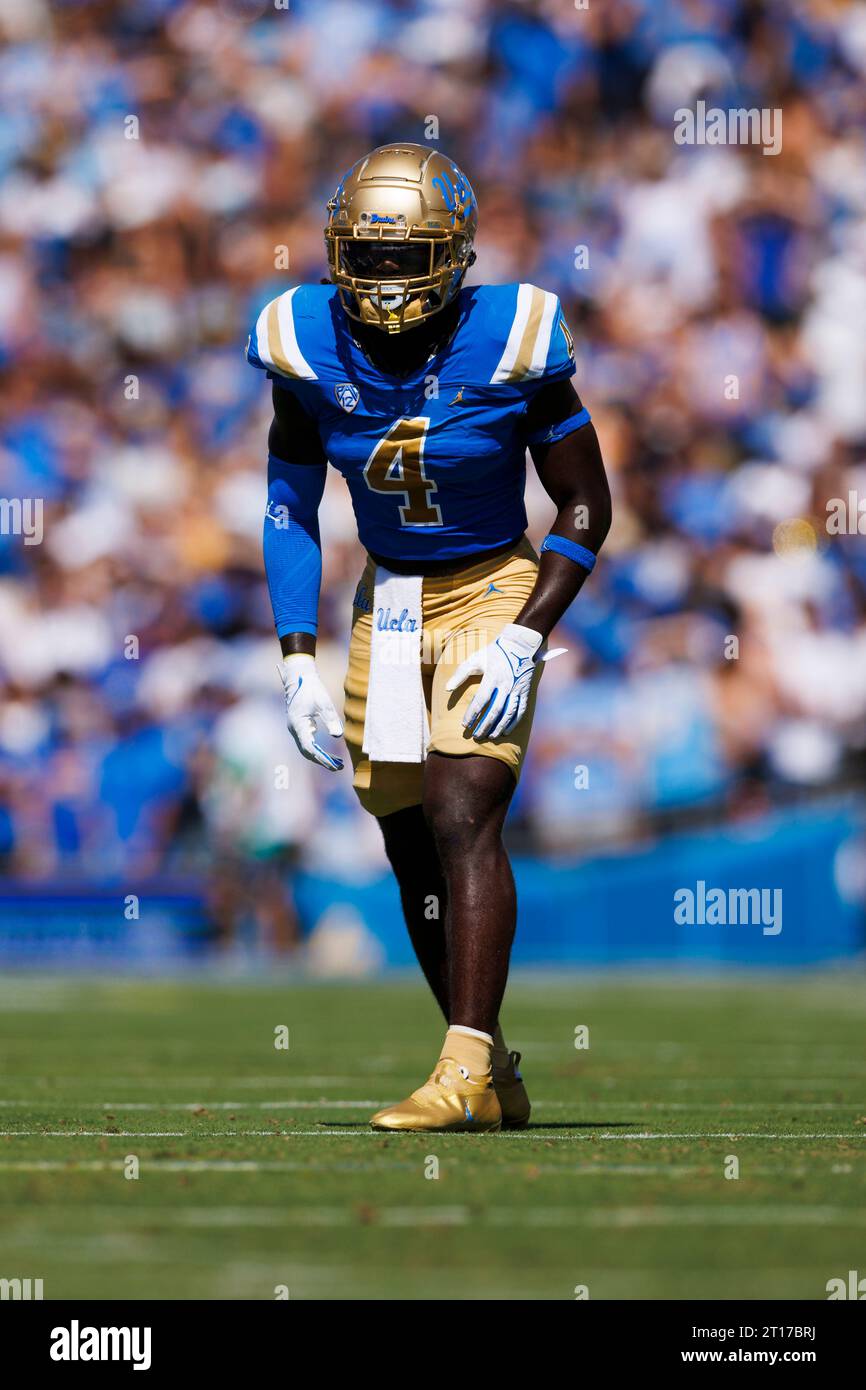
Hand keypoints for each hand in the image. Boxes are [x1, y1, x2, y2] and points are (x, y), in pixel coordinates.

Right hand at [278, 654, 343, 769]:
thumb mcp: (324, 702)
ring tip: (338, 763)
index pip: (309, 747)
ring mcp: (295, 728)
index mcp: (298, 724)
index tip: (334, 765)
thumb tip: (338, 735)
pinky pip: (308, 743)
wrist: (299, 677)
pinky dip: (318, 750)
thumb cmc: (312, 688)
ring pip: (307, 748)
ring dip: (321, 757)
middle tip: (339, 767)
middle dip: (322, 761)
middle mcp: (294, 729)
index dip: (321, 758)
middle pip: (307, 752)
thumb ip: (331, 718)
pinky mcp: (299, 727)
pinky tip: (330, 754)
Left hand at [445, 622, 545, 740]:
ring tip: (489, 736)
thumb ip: (460, 674)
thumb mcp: (475, 659)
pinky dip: (513, 723)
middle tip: (475, 736)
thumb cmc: (493, 653)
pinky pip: (520, 710)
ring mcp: (517, 689)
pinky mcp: (525, 692)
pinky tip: (505, 731)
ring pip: (508, 713)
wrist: (519, 645)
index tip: (464, 725)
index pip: (481, 700)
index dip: (472, 714)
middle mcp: (506, 684)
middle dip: (484, 725)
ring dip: (499, 727)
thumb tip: (447, 689)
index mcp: (492, 676)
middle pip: (495, 710)